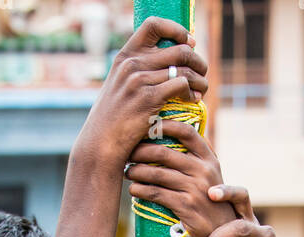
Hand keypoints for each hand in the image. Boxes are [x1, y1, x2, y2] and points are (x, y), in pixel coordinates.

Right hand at [77, 18, 207, 169]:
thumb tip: (165, 65)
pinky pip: (181, 85)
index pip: (153, 25)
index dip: (176, 30)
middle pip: (178, 49)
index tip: (188, 42)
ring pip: (184, 69)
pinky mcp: (149, 99)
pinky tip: (193, 101)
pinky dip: (192, 92)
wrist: (101, 144)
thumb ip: (136, 71)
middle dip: (197, 60)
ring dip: (199, 79)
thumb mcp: (118, 86)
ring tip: (202, 88)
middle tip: (202, 71)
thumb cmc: (112, 120)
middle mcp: (133, 64)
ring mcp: (140, 80)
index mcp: (125, 56)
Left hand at [125, 121, 233, 236]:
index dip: (166, 126)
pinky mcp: (186, 207)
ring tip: (127, 172)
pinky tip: (133, 189)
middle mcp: (204, 171)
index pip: (187, 132)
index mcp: (210, 159)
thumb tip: (172, 141)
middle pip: (165, 152)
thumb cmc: (211, 204)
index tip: (149, 125)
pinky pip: (157, 194)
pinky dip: (141, 190)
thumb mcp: (211, 178)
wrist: (221, 236)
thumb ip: (196, 160)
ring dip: (137, 171)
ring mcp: (196, 189)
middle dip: (141, 151)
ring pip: (157, 173)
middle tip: (128, 153)